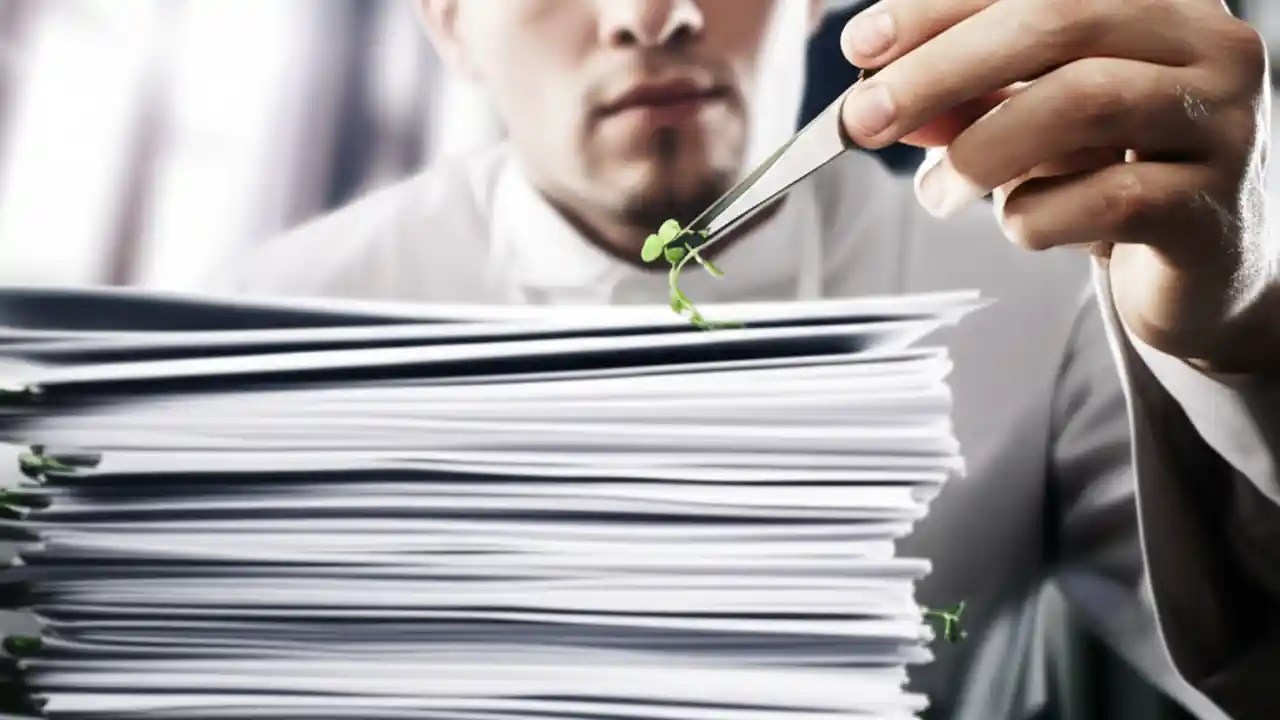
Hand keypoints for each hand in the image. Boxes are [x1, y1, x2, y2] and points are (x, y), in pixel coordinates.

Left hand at [839, 0, 1278, 373]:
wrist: (1204, 267)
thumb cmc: (1109, 173)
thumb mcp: (1027, 121)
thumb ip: (963, 98)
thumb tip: (879, 95)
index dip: (938, 8)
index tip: (861, 47)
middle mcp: (1206, 42)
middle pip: (1058, 19)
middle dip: (941, 70)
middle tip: (867, 120)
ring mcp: (1223, 123)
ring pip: (1085, 100)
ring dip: (980, 151)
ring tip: (938, 193)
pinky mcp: (1212, 208)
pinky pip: (1107, 199)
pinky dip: (1035, 215)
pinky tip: (1023, 224)